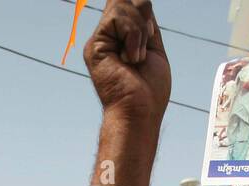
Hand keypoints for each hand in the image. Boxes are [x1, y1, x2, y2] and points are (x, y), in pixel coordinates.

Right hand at [84, 0, 170, 123]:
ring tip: (136, 59)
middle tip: (143, 50)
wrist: (139, 112)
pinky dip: (133, 36)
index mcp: (121, 38)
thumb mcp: (152, 47)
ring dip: (139, 32)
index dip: (143, 10)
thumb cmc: (150, 90)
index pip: (131, 4)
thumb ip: (143, 23)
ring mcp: (100, 40)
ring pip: (122, 4)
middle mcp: (108, 36)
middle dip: (144, 17)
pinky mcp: (95, 45)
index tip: (149, 32)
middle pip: (126, 0)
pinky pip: (117, 17)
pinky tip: (129, 59)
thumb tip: (141, 0)